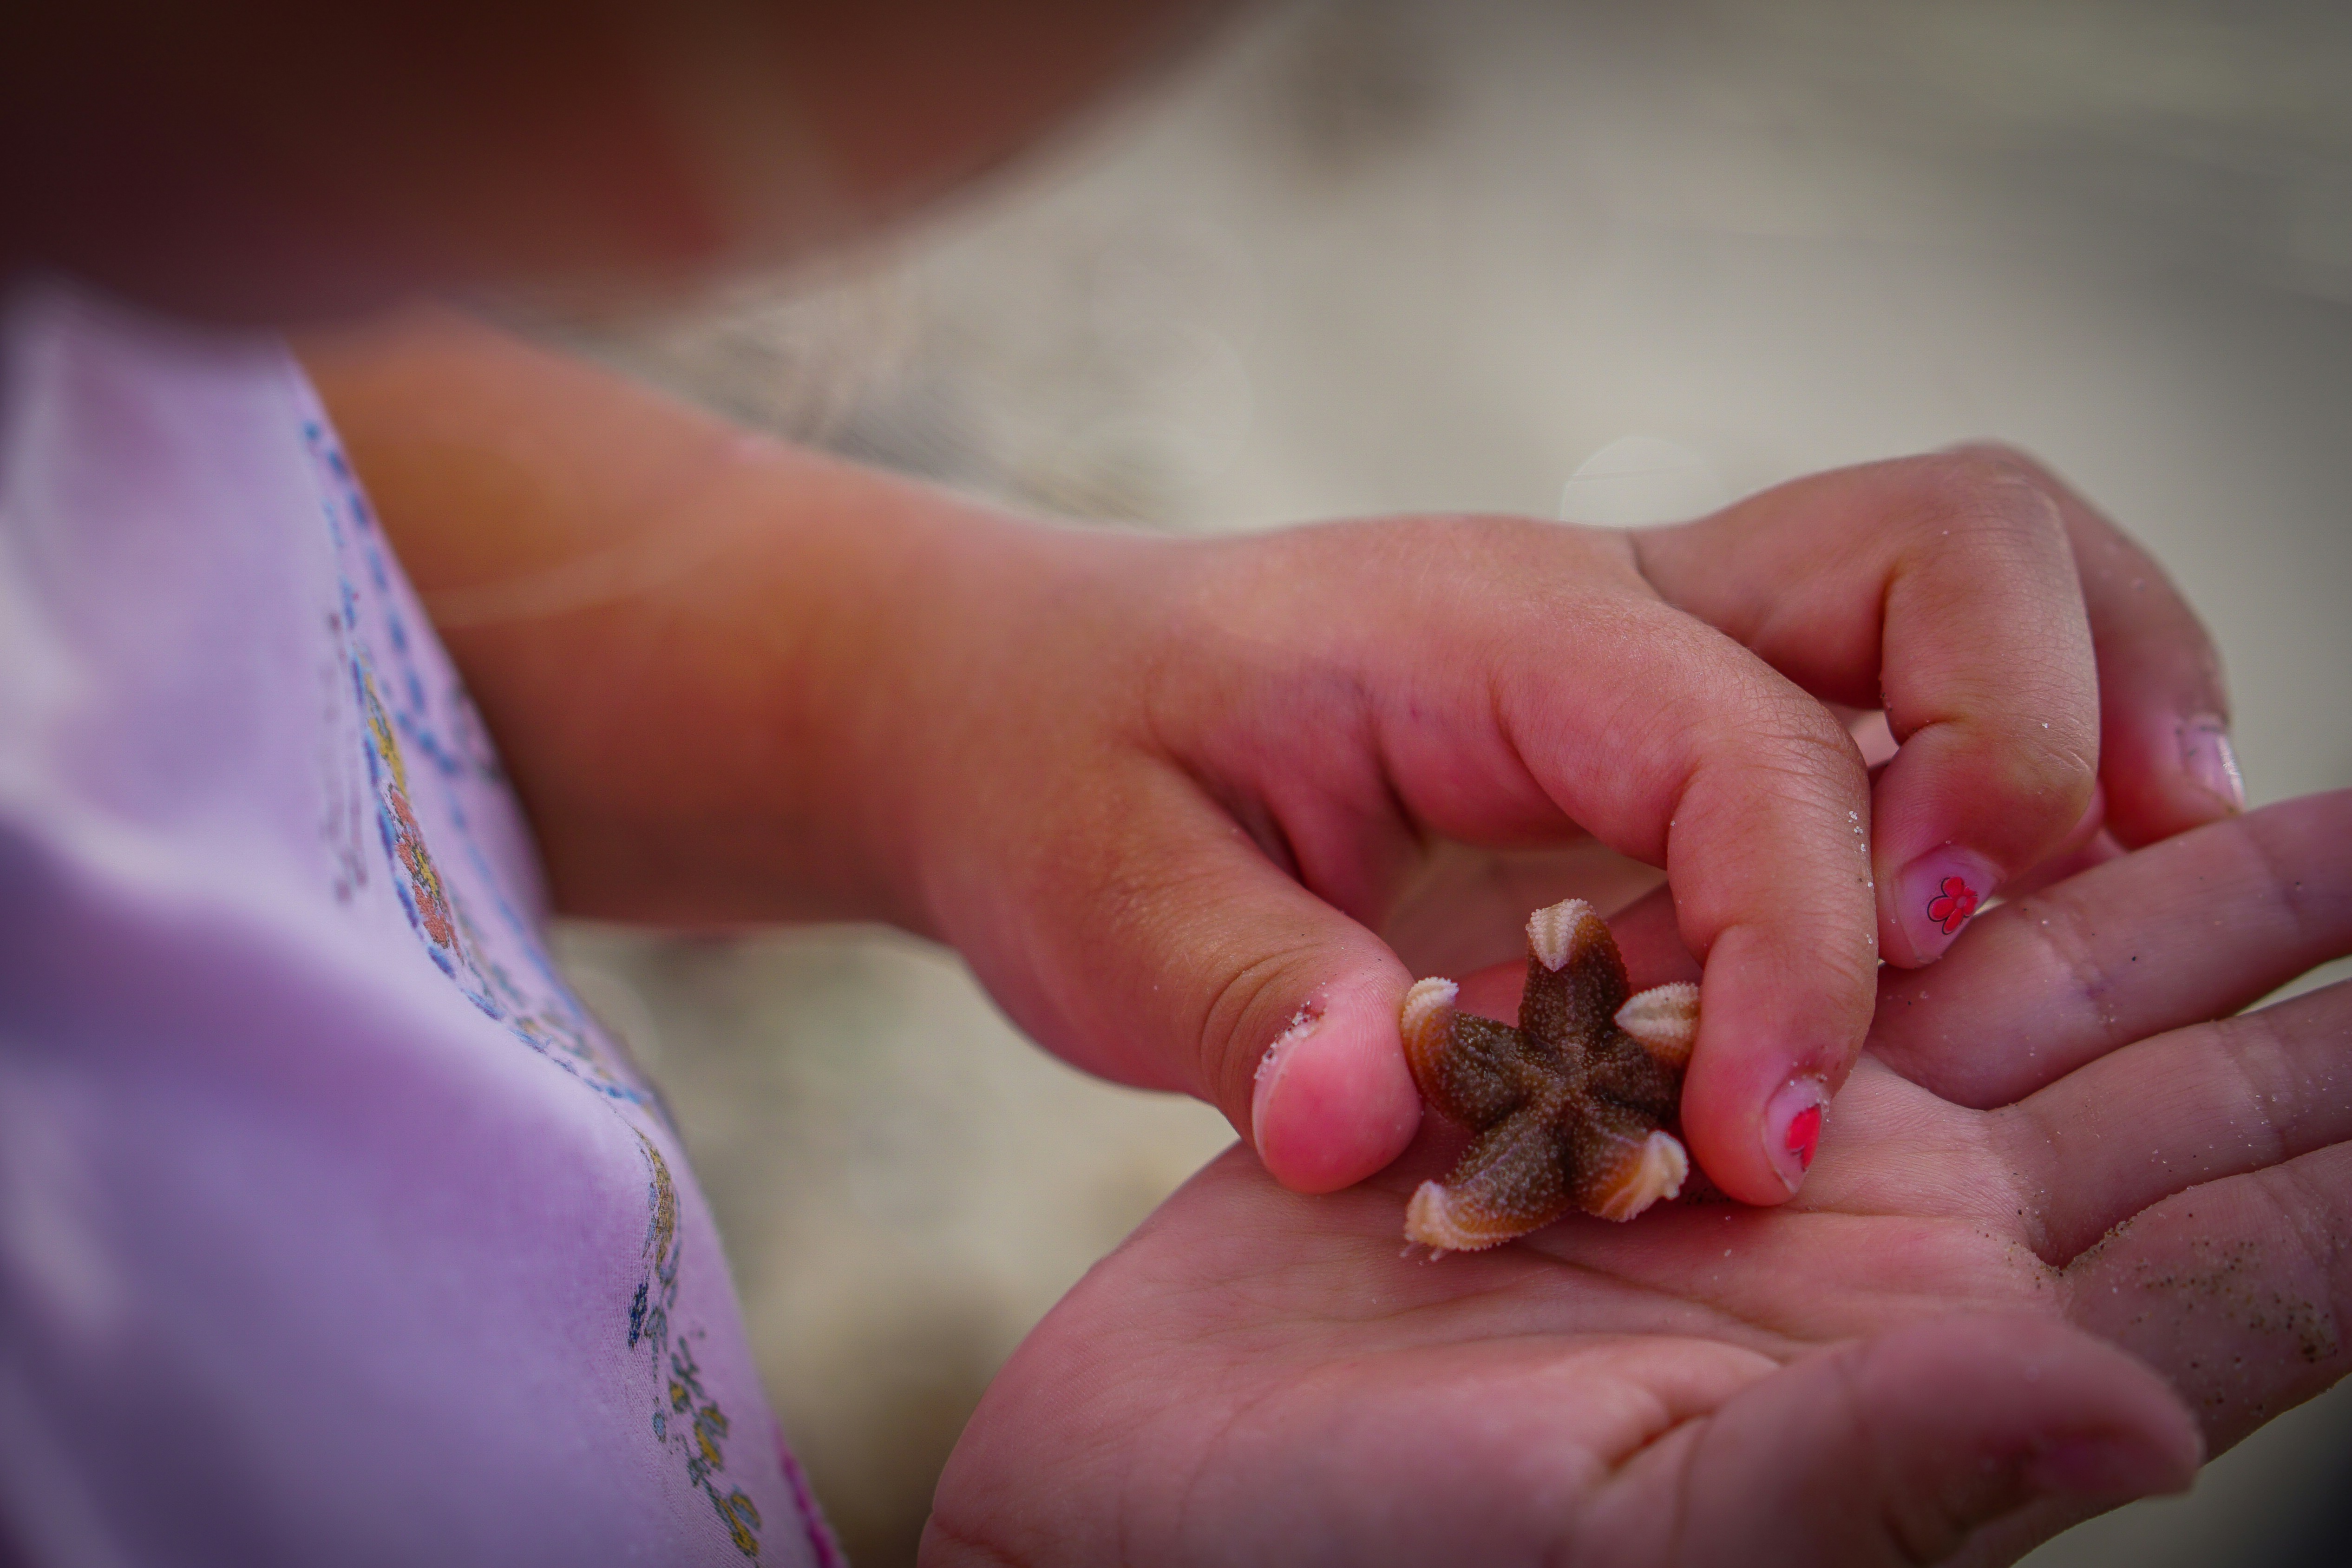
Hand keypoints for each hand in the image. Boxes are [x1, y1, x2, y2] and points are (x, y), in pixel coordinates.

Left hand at [309, 320, 2236, 1203]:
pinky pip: (1900, 689)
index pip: (1741, 750)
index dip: (1797, 952)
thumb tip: (1352, 1111)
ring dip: (2080, 711)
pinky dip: (2006, 768)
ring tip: (2152, 881)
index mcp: (1492, 628)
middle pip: (1943, 543)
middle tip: (2014, 949)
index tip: (1766, 1149)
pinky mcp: (1683, 722)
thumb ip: (1232, 997)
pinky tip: (2017, 915)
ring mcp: (1668, 648)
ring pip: (1963, 580)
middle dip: (2031, 732)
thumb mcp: (1098, 898)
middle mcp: (1618, 605)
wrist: (1035, 702)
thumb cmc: (1063, 778)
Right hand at [924, 792, 2351, 1566]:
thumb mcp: (1637, 1536)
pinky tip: (1991, 803)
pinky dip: (1911, 876)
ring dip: (2146, 908)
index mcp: (1916, 1381)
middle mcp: (1877, 1276)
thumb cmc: (1356, 1556)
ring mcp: (1758, 1173)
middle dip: (2300, 1001)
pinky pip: (1808, 956)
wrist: (1151, 1484)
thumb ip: (1885, 1476)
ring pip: (2009, 1006)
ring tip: (2271, 800)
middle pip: (2158, 1115)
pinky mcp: (1629, 1091)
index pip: (2225, 1281)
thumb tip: (2138, 1395)